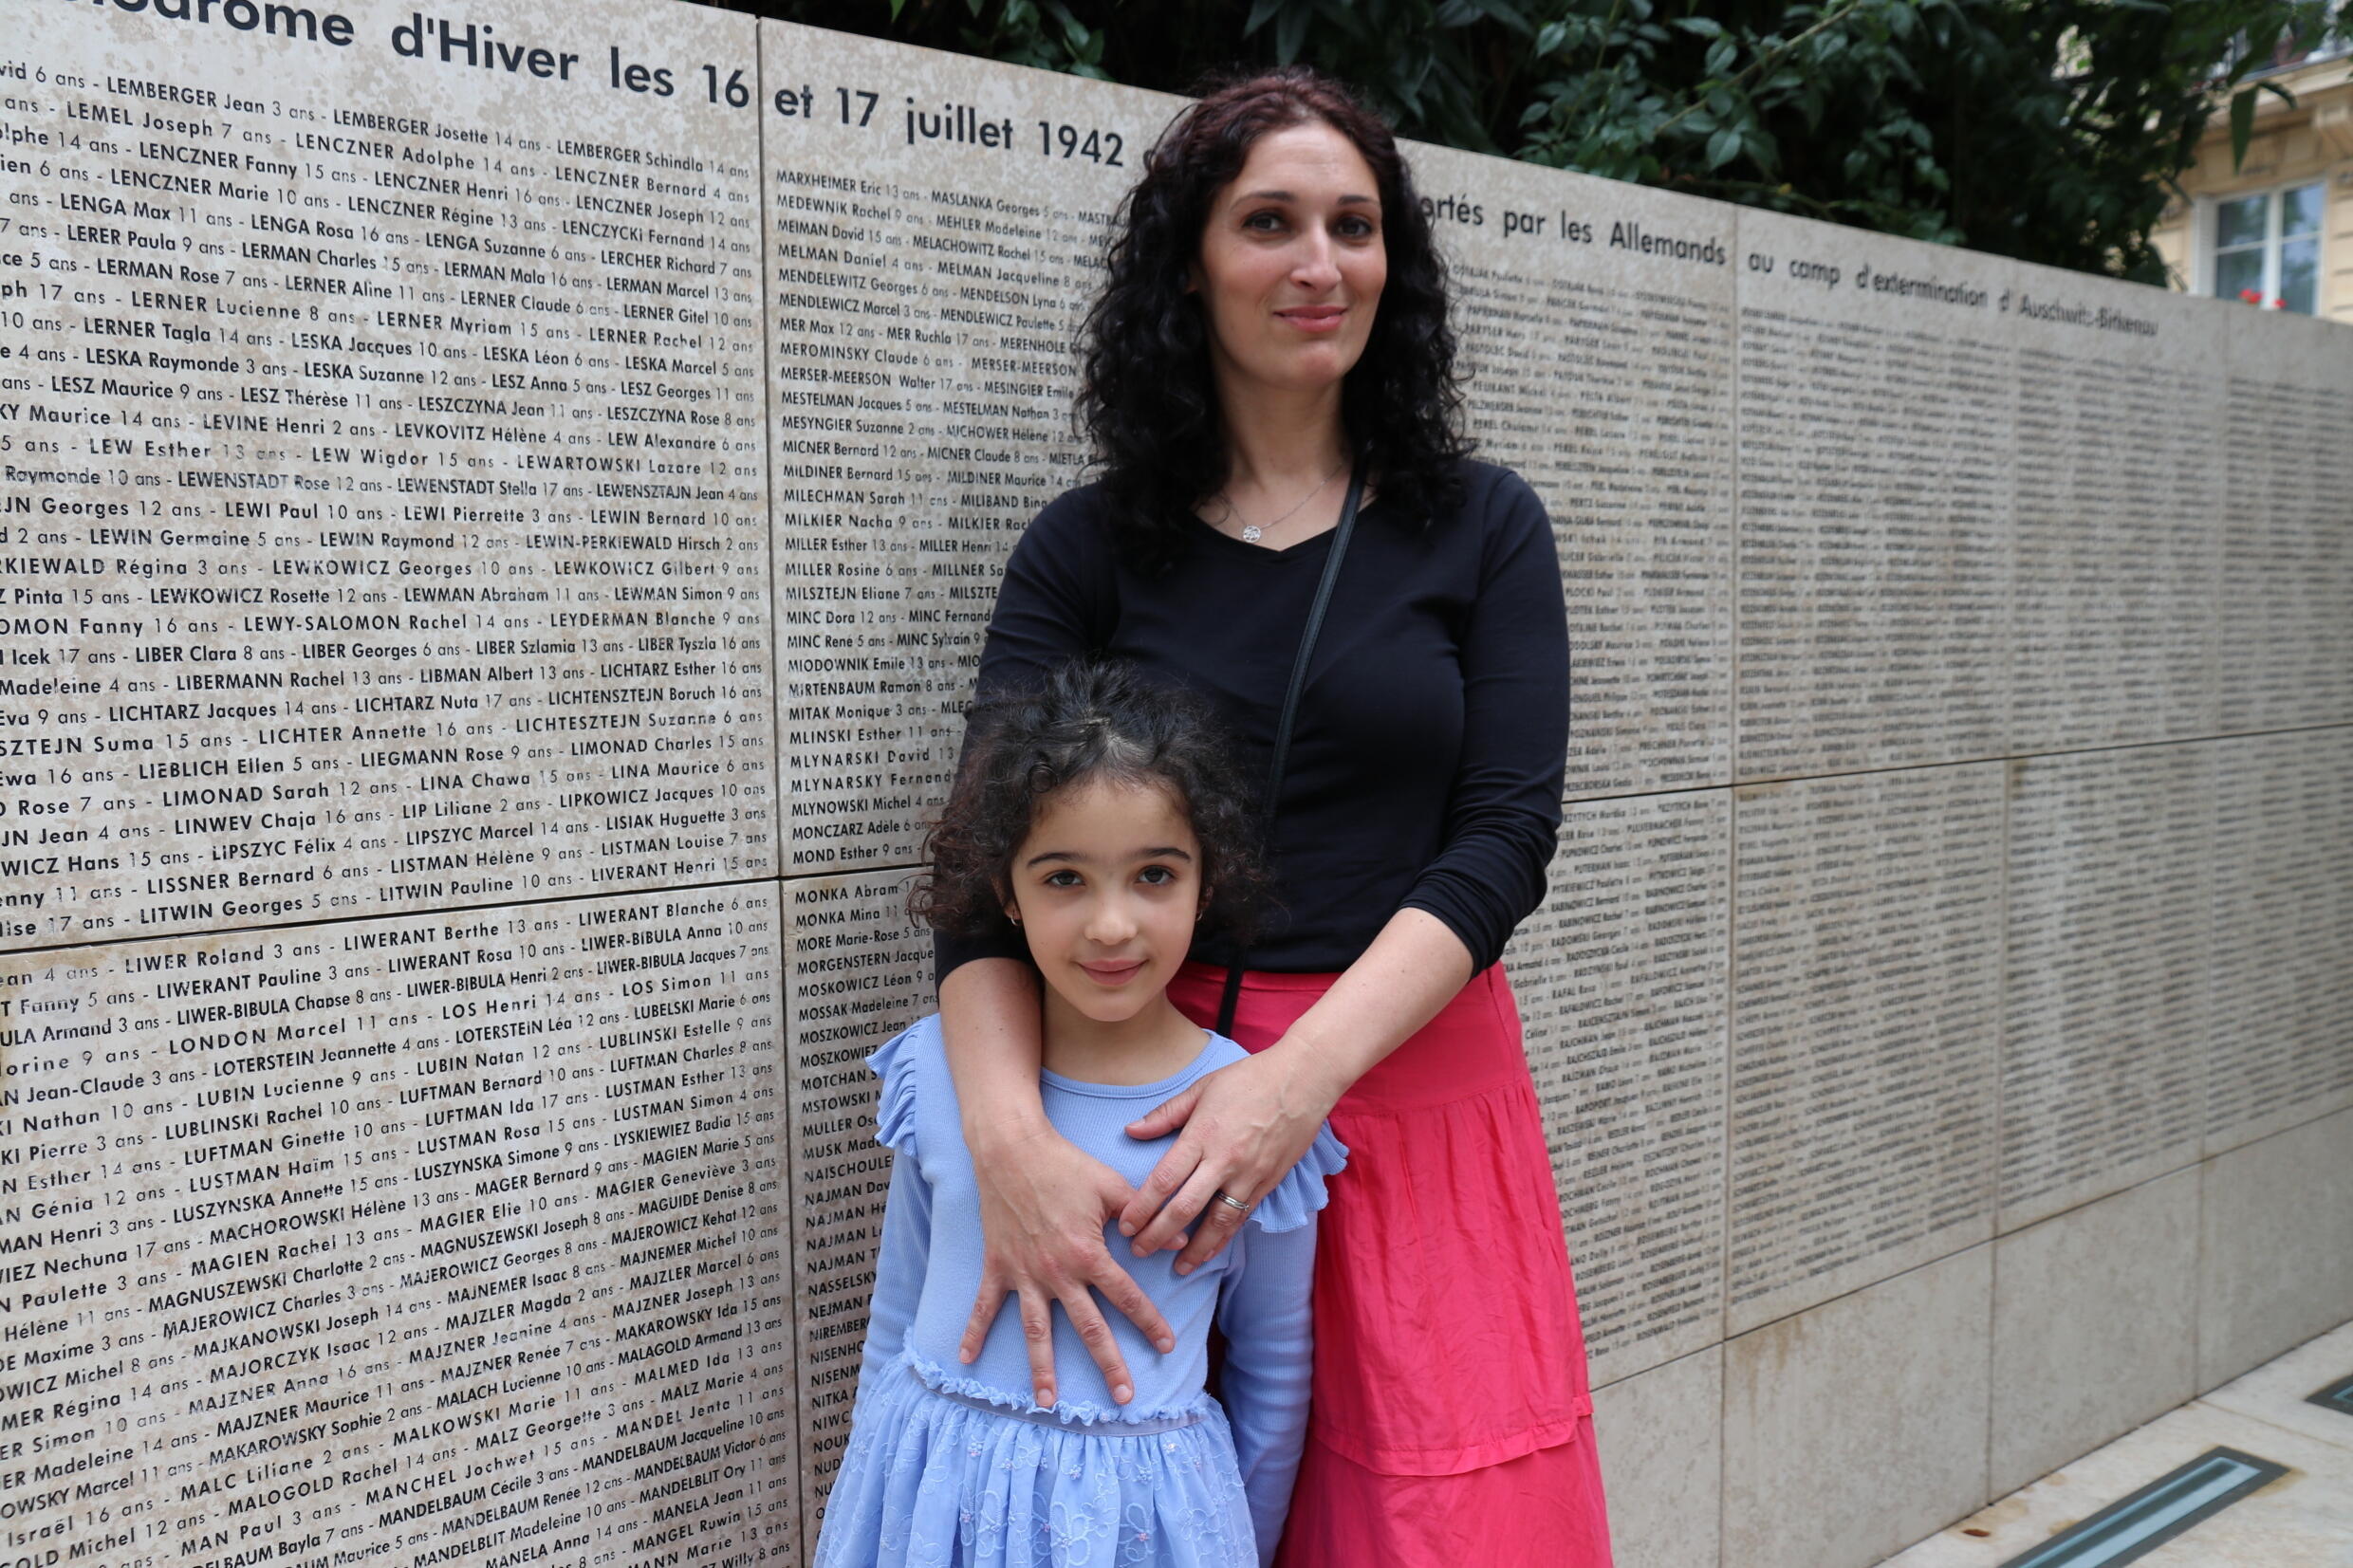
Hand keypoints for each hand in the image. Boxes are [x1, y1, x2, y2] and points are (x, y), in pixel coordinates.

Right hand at [961, 1121, 1175, 1407]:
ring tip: (1048, 1402)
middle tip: (1124, 1397)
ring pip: (1036, 1330)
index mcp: (1088, 1254)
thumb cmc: (1066, 1165)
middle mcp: (1057, 1272)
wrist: (1012, 1149)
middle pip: (1088, 1327)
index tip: (1167, 1346)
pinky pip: (985, 1305)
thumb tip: (1176, 1241)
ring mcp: (1024, 1273)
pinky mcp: (997, 1266)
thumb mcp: (1112, 1187)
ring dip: (1043, 1368)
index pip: (1127, 1297)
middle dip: (1108, 1363)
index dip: (1150, 1322)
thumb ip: (1143, 1216)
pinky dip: (973, 1331)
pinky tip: (966, 1358)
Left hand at [1119, 1042, 1342, 1273]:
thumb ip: (1166, 1114)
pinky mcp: (1268, 1182)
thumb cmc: (1249, 1079)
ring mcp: (1249, 1174)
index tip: (1126, 1225)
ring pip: (1218, 1222)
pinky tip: (1212, 1250)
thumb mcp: (1202, 1088)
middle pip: (1185, 1207)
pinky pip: (1242, 1216)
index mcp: (1202, 1135)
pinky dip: (1225, 1237)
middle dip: (1159, 1235)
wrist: (1302, 1080)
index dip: (1142, 1206)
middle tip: (1138, 1252)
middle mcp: (1224, 1160)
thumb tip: (1131, 1131)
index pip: (1165, 1179)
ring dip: (1195, 1249)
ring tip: (1178, 1268)